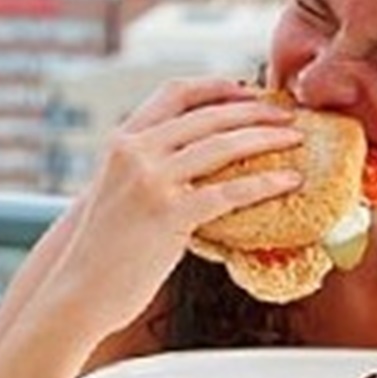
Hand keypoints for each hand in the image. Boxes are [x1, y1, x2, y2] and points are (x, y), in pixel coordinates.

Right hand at [41, 79, 303, 340]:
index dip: (218, 86)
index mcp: (122, 141)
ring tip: (296, 140)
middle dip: (255, 111)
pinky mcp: (170, 215)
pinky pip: (230, 192)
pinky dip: (265, 183)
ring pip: (223, 146)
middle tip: (288, 116)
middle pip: (208, 116)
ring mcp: (152, 182)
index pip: (175, 92)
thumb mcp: (118, 190)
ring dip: (268, 139)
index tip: (251, 92)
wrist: (80, 291)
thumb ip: (149, 166)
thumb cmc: (104, 250)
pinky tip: (288, 182)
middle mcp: (135, 153)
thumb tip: (201, 158)